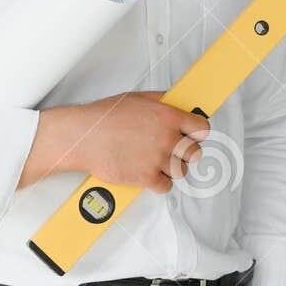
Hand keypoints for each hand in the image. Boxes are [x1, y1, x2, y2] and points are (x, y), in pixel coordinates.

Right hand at [18, 91, 209, 190]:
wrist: (83, 137)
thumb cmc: (105, 116)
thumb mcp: (138, 98)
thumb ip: (162, 101)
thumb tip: (178, 102)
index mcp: (168, 117)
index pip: (203, 129)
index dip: (197, 133)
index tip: (191, 135)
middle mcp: (167, 139)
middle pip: (195, 154)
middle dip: (185, 153)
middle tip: (172, 150)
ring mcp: (158, 160)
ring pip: (181, 171)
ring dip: (171, 168)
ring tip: (157, 162)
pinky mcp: (146, 178)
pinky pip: (166, 186)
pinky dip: (159, 183)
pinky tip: (149, 173)